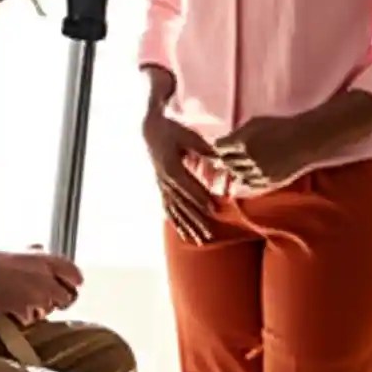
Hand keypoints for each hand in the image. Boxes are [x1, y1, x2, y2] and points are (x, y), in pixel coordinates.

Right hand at [0, 250, 82, 326]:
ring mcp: (38, 297)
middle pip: (68, 297)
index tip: (70, 284)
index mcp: (47, 259)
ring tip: (28, 303)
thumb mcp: (17, 247)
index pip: (75, 274)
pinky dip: (26, 316)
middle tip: (50, 298)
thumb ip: (33, 250)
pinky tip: (16, 309)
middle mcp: (47, 279)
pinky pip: (32, 318)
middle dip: (60, 299)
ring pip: (50, 309)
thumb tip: (39, 249)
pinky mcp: (25, 311)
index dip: (73, 281)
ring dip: (42, 308)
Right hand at [143, 107, 216, 243]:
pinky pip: (169, 210)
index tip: (213, 210)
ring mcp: (162, 187)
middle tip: (210, 234)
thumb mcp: (188, 136)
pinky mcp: (162, 190)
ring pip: (176, 211)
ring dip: (188, 227)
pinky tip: (185, 236)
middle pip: (182, 204)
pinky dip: (177, 224)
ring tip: (200, 241)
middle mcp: (165, 181)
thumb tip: (221, 158)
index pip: (187, 187)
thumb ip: (204, 148)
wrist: (151, 131)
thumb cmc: (173, 131)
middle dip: (196, 220)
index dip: (200, 198)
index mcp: (171, 168)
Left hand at [214, 114, 319, 187]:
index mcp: (243, 141)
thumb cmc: (280, 127)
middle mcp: (248, 157)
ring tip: (243, 162)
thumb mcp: (255, 123)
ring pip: (236, 174)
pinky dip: (246, 178)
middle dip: (226, 158)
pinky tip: (250, 172)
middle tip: (230, 155)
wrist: (305, 141)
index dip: (221, 146)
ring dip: (236, 168)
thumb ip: (237, 134)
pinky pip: (248, 183)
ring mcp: (258, 171)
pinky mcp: (267, 182)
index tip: (223, 145)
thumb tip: (222, 143)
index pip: (219, 147)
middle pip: (225, 162)